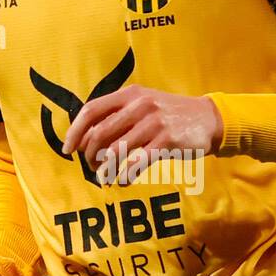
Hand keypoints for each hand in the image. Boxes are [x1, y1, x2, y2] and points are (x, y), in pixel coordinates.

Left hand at [61, 86, 222, 183]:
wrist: (208, 119)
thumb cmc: (170, 115)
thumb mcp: (144, 105)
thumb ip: (118, 116)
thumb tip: (85, 139)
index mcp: (129, 94)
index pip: (91, 110)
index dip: (75, 131)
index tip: (67, 149)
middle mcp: (139, 105)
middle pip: (99, 133)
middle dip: (89, 154)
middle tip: (90, 166)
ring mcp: (153, 123)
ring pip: (116, 150)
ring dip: (105, 168)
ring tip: (104, 177)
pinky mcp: (166, 141)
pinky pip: (136, 163)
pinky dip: (125, 175)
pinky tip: (123, 181)